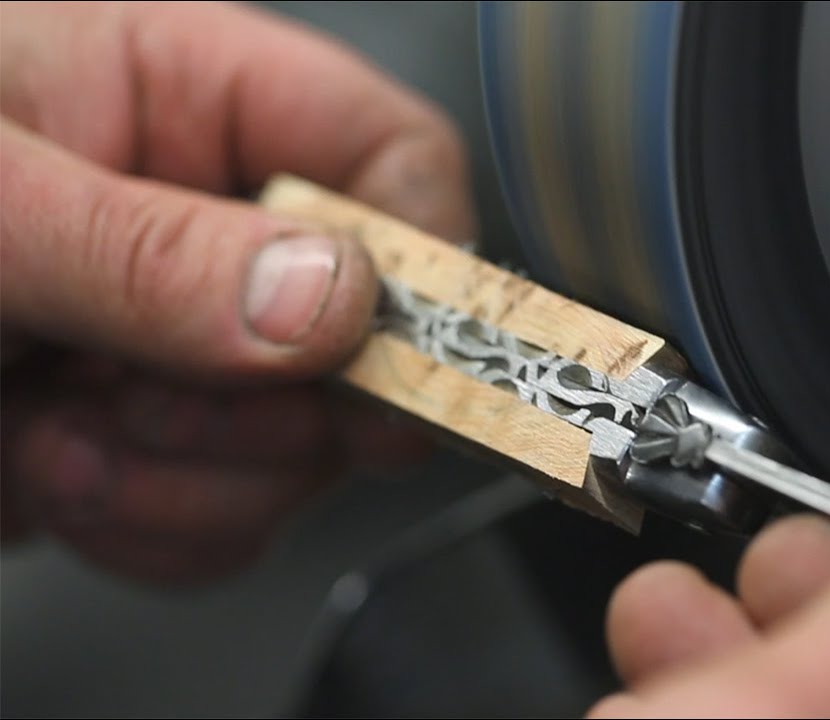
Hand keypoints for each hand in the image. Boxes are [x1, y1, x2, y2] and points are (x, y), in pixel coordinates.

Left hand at [0, 2, 475, 583]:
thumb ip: (150, 250)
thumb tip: (326, 302)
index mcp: (187, 97)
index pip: (391, 161)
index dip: (421, 260)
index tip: (386, 355)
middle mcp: (209, 222)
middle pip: (370, 334)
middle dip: (271, 407)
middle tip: (154, 396)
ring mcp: (184, 342)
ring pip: (306, 446)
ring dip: (196, 476)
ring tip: (63, 429)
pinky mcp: (148, 438)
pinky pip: (232, 514)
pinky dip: (159, 524)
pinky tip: (60, 473)